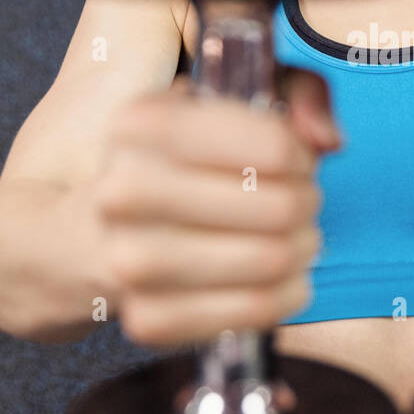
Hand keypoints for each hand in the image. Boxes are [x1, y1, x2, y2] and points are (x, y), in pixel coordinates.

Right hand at [93, 67, 341, 346]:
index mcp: (141, 124)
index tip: (296, 158)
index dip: (302, 155)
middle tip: (300, 199)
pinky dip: (287, 294)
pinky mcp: (147, 320)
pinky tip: (284, 277)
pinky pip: (253, 312)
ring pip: (272, 260)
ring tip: (295, 235)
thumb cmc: (179, 158)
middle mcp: (124, 191)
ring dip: (302, 247)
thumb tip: (326, 140)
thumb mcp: (231, 98)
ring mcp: (130, 261)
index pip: (274, 146)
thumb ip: (297, 94)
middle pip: (279, 207)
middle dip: (306, 202)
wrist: (87, 233)